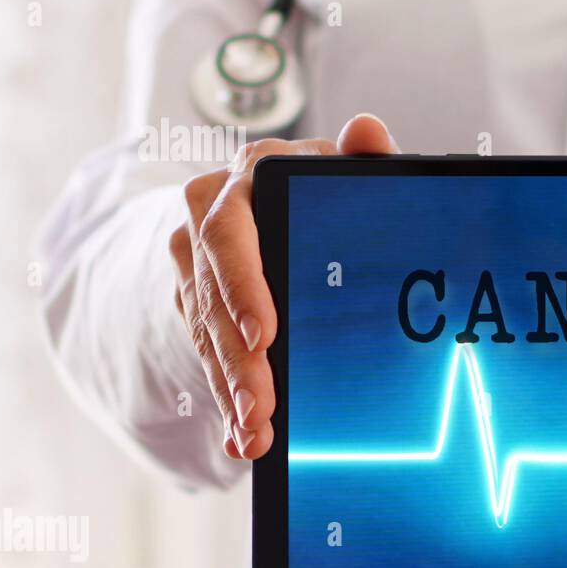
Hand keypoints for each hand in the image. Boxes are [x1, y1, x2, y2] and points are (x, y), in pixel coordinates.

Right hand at [168, 113, 398, 459]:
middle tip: (260, 408)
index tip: (263, 335)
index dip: (242, 285)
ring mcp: (199, 259)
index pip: (231, 231)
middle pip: (216, 295)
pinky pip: (207, 350)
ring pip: (207, 330)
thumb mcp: (349, 173)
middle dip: (238, 359)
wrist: (285, 199)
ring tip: (255, 433)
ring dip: (230, 387)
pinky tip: (241, 436)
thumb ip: (366, 156)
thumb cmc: (331, 189)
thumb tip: (368, 130)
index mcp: (251, 177)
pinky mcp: (198, 296)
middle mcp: (212, 215)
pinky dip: (226, 394)